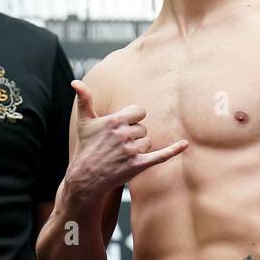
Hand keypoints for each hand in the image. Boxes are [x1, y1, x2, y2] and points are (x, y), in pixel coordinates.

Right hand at [65, 80, 186, 200]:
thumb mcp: (84, 122)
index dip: (132, 119)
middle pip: (143, 128)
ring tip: (122, 155)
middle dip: (134, 135)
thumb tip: (74, 82)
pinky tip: (185, 144)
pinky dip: (174, 150)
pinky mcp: (137, 165)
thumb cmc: (86, 147)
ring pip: (148, 141)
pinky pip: (161, 155)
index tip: (122, 127)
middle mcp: (123, 134)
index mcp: (114, 120)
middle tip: (118, 145)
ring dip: (139, 147)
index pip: (139, 111)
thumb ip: (84, 100)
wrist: (85, 177)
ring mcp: (131, 151)